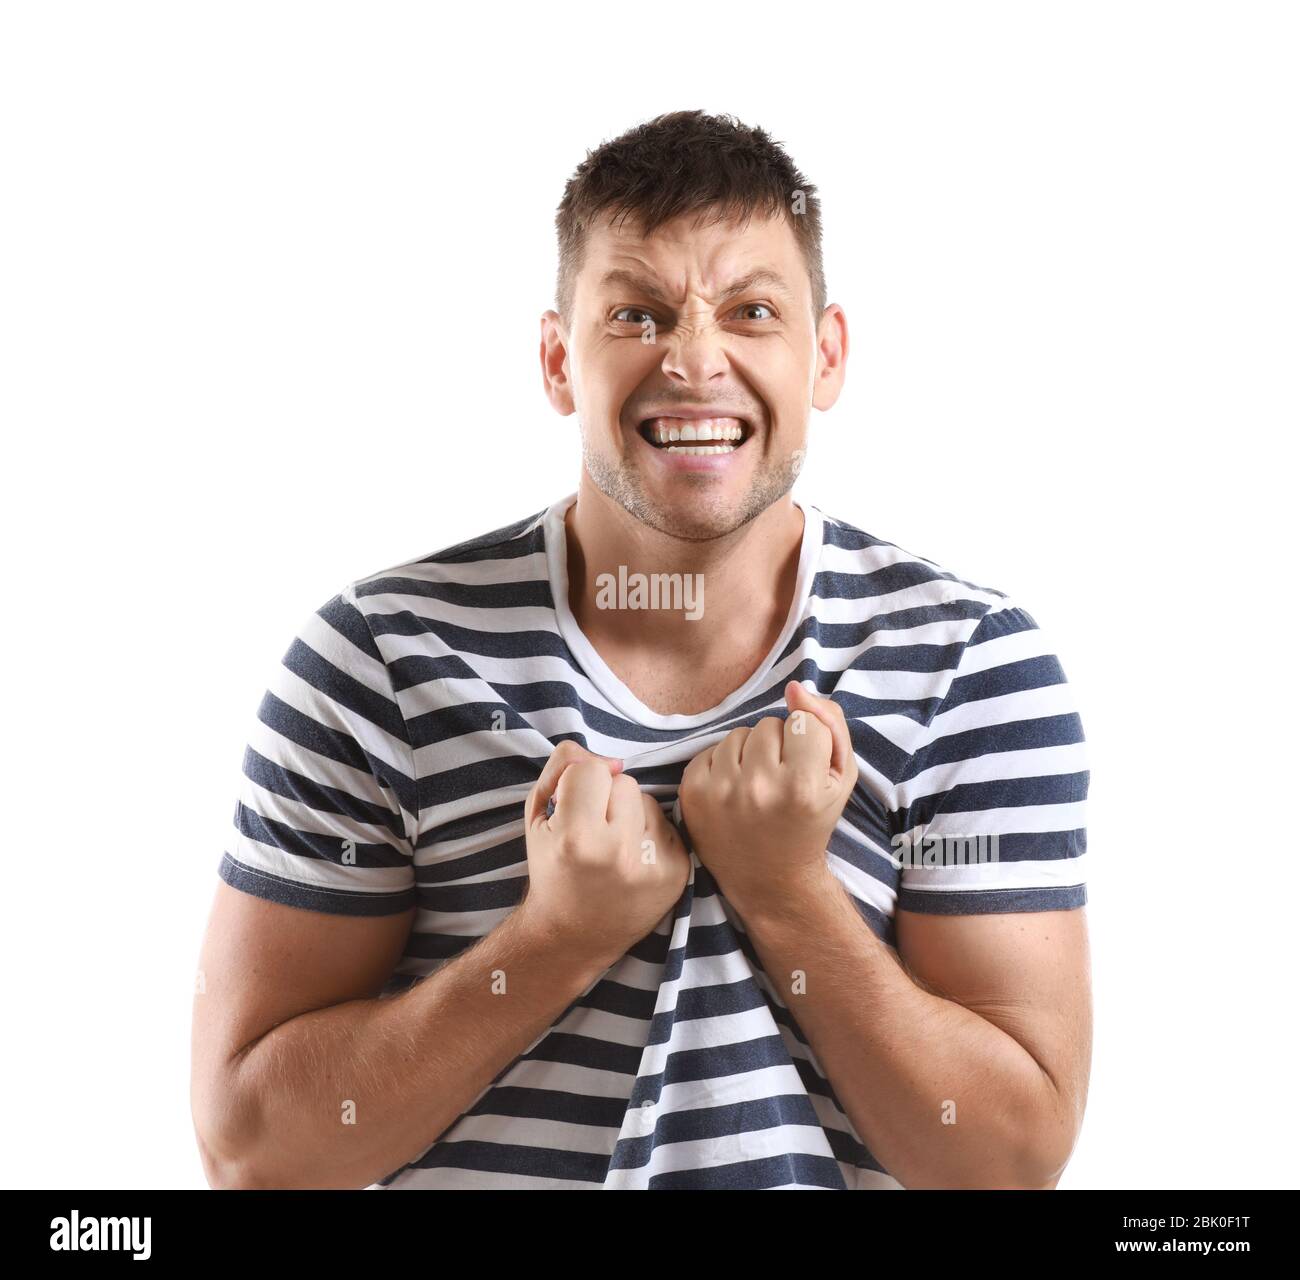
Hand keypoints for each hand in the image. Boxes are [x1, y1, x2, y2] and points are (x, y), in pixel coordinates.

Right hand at [519, 740, 689, 966]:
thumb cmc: (552, 868)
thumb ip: (562, 768)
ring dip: (631, 814)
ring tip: (612, 846)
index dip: (577, 785)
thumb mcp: (537, 815)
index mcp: (577, 838)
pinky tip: (633, 859)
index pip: (592, 768)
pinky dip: (650, 834)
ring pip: (649, 800)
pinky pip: (667, 824)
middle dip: (606, 799)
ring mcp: (653, 865)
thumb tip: (612, 760)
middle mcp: (619, 853)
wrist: (572, 936)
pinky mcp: (678, 873)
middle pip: (625, 781)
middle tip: (592, 832)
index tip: (569, 812)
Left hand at [678, 681, 857, 913]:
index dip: (809, 743)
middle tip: (781, 783)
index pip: (804, 721)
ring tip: (758, 786)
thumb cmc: (810, 822)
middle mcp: (759, 787)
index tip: (806, 773)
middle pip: (769, 725)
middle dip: (778, 746)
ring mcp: (721, 791)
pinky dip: (723, 764)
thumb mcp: (840, 777)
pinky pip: (711, 748)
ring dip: (750, 752)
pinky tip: (734, 791)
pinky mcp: (693, 793)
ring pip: (739, 733)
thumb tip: (794, 689)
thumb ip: (830, 723)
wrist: (770, 879)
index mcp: (802, 786)